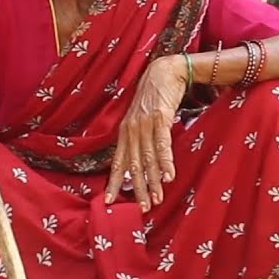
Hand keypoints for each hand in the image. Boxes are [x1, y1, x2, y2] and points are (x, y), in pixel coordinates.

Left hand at [107, 55, 187, 209]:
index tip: (110, 203)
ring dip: (153, 181)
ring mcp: (145, 124)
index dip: (114, 183)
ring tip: (157, 199)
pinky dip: (166, 162)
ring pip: (148, 158)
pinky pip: (162, 144)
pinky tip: (169, 176)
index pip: (118, 162)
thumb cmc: (155, 96)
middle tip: (142, 208)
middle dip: (138, 189)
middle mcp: (131, 130)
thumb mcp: (143, 119)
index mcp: (125, 132)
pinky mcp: (160, 118)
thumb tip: (144, 163)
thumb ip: (141, 139)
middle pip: (133, 165)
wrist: (165, 70)